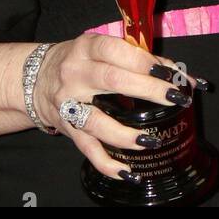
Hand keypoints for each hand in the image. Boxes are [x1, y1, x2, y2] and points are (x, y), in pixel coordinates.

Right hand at [32, 33, 205, 182]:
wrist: (36, 79)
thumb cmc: (82, 61)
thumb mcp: (103, 49)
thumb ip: (140, 59)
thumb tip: (182, 76)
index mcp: (87, 48)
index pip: (116, 51)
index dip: (143, 61)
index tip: (168, 73)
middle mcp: (75, 74)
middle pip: (112, 81)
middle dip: (148, 91)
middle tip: (175, 99)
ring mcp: (68, 104)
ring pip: (97, 122)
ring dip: (126, 134)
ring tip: (152, 140)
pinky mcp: (67, 129)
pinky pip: (87, 149)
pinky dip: (107, 163)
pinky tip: (128, 171)